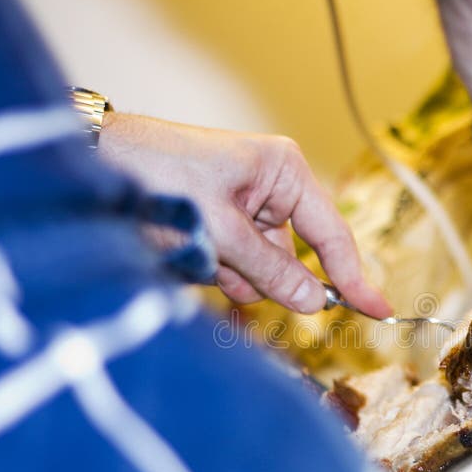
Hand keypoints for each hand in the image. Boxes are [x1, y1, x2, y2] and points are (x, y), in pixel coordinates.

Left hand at [98, 113, 390, 315]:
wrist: (93, 161)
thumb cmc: (156, 176)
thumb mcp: (219, 229)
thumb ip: (270, 269)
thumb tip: (315, 302)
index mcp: (284, 172)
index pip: (332, 235)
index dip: (354, 277)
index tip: (379, 310)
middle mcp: (272, 188)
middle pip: (291, 258)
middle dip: (259, 274)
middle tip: (222, 265)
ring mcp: (246, 207)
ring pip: (261, 269)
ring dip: (231, 274)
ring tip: (191, 250)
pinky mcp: (223, 223)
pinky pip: (236, 265)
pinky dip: (216, 270)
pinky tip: (187, 254)